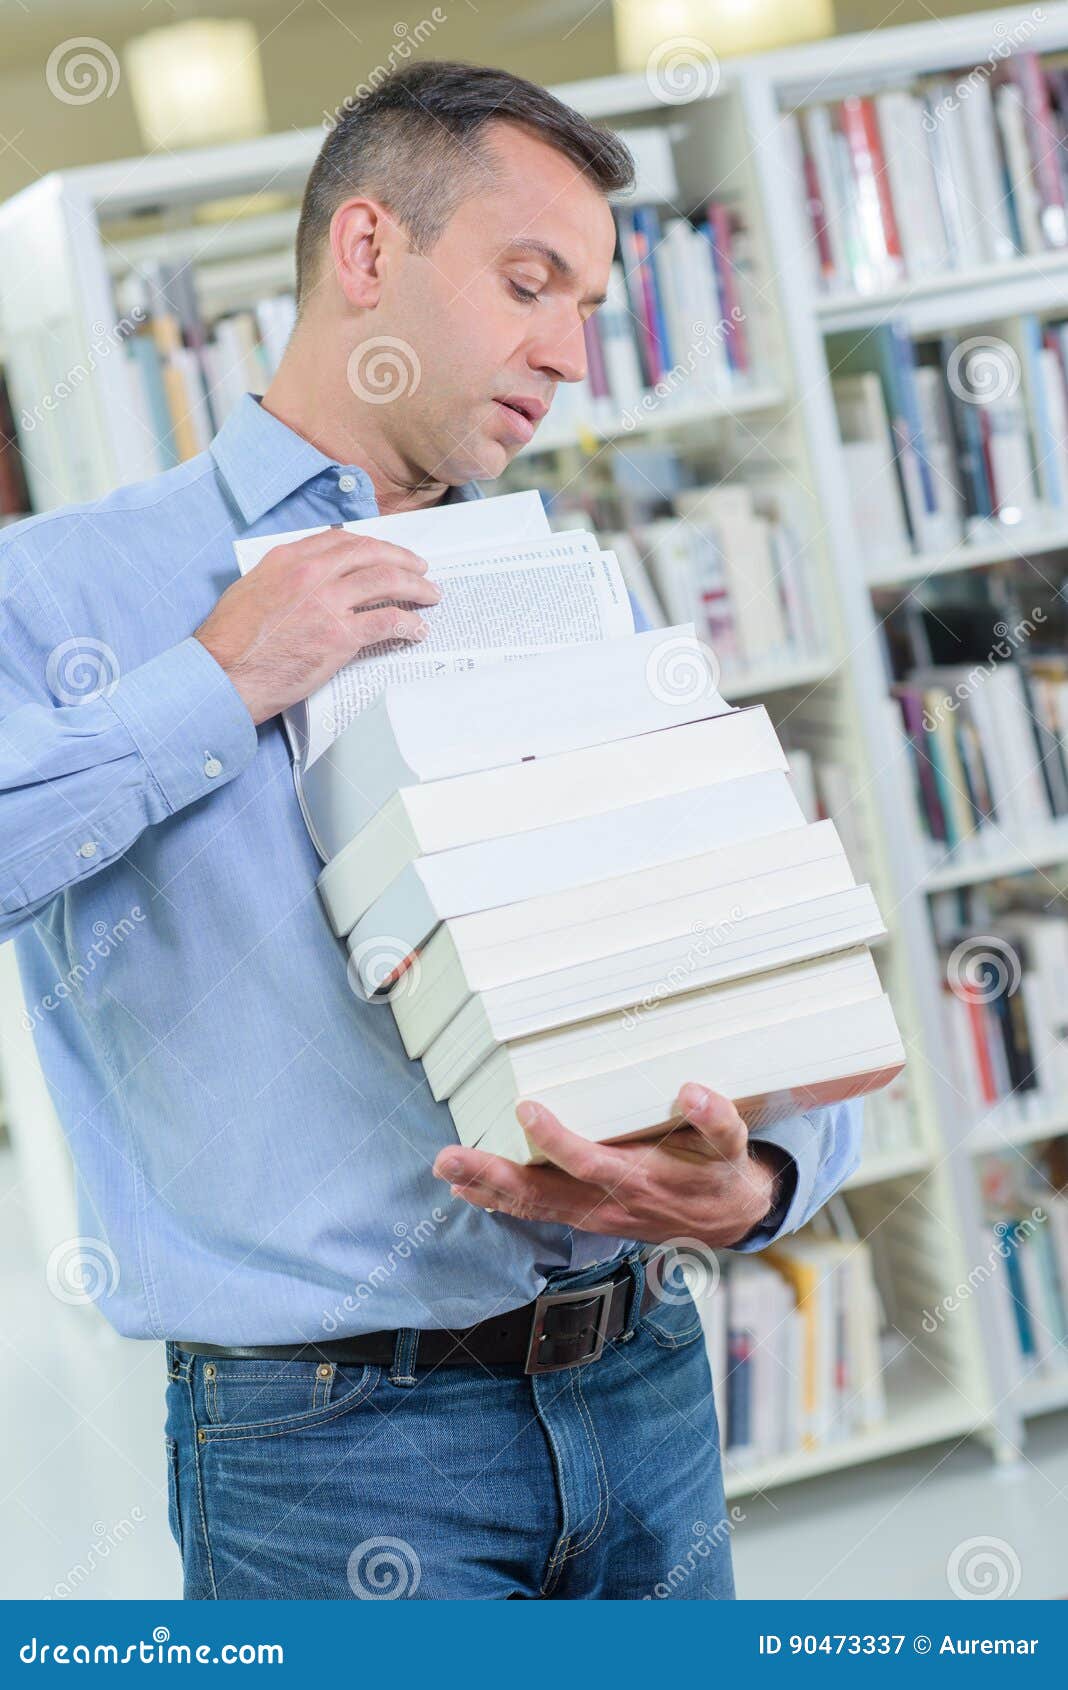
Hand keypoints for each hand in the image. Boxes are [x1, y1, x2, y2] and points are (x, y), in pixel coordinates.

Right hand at [195, 530, 441, 724]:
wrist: (224, 674)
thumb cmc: (231, 642)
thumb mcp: (252, 590)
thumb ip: (283, 578)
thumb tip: (307, 581)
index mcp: (288, 559)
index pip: (341, 540)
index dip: (371, 545)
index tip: (385, 553)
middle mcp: (311, 573)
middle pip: (371, 555)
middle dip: (403, 560)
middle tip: (420, 569)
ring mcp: (327, 603)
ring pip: (387, 582)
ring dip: (416, 587)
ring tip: (430, 595)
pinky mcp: (339, 636)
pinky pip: (387, 621)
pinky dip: (409, 623)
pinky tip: (417, 629)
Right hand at [432, 1083, 781, 1247]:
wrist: (736, 1210)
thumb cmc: (656, 1193)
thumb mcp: (597, 1202)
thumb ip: (543, 1188)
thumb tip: (468, 1182)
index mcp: (594, 1204)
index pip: (533, 1199)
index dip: (490, 1186)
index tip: (451, 1169)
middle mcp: (623, 1196)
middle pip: (556, 1187)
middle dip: (502, 1173)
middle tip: (455, 1154)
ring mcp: (669, 1178)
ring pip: (616, 1168)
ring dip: (570, 1144)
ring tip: (529, 1111)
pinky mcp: (721, 1154)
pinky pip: (718, 1132)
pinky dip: (706, 1113)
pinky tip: (689, 1091)